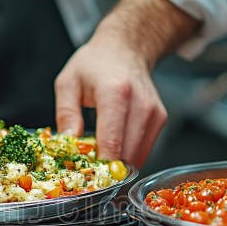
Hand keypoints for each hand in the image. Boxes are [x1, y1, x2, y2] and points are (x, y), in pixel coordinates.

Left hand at [54, 0, 199, 166]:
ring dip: (118, 163)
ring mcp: (154, 113)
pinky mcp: (160, 120)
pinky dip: (128, 155)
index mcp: (115, 92)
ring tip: (99, 153)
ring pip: (138, 157)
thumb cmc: (94, 65)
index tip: (85, 176)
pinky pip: (144, 150)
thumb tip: (69, 145)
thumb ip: (66, 115)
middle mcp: (140, 103)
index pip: (112, 142)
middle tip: (88, 167)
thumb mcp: (68, 83)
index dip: (99, 166)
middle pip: (127, 155)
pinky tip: (114, 144)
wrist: (125, 49)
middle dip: (106, 168)